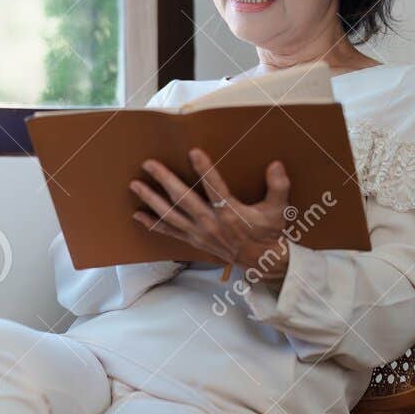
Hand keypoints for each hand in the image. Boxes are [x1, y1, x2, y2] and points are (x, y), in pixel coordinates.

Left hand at [129, 149, 294, 281]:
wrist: (260, 261)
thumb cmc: (268, 231)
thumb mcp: (278, 210)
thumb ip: (278, 187)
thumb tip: (276, 165)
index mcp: (231, 213)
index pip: (216, 188)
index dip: (205, 170)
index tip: (193, 152)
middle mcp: (211, 223)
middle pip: (184, 199)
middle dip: (165, 181)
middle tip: (149, 164)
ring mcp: (199, 233)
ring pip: (171, 215)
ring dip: (152, 199)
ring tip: (136, 185)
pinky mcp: (193, 240)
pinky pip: (170, 232)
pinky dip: (153, 224)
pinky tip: (138, 215)